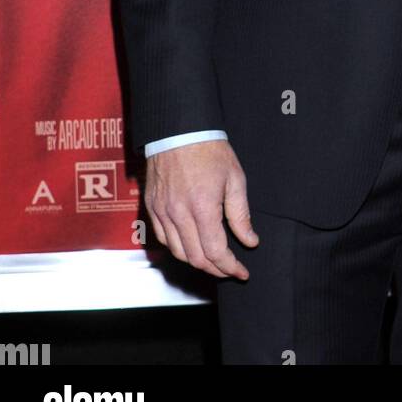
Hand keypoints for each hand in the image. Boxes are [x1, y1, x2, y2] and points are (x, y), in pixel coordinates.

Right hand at [144, 139, 257, 279]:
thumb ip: (240, 214)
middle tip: (230, 269)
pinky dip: (179, 249)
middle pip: (196, 258)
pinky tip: (192, 245)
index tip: (241, 272)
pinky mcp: (152, 207)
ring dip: (197, 262)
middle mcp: (178, 213)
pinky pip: (163, 239)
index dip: (230, 267)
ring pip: (178, 253)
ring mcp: (162, 211)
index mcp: (202, 207)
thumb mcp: (235, 178)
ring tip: (214, 260)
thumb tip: (249, 241)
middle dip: (216, 269)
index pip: (215, 252)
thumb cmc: (209, 149)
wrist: (179, 129)